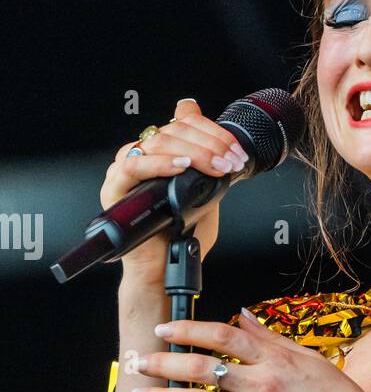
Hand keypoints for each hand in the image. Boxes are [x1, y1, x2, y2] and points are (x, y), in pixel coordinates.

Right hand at [102, 99, 247, 286]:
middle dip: (209, 144)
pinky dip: (160, 164)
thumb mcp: (205, 195)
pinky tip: (182, 167)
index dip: (212, 131)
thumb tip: (225, 146)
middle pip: (171, 130)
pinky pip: (132, 166)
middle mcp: (140, 158)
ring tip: (215, 167)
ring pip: (155, 142)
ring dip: (192, 152)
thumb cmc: (181, 235)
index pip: (182, 123)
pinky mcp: (114, 189)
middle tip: (230, 161)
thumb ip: (209, 169)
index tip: (234, 148)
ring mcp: (125, 171)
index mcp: (159, 153)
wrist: (165, 268)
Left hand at [130, 310, 370, 391]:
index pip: (222, 336)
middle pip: (202, 367)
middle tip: (139, 361)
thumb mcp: (309, 360)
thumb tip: (243, 317)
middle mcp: (263, 384)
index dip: (188, 330)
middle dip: (164, 363)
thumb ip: (271, 340)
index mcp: (275, 359)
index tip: (165, 330)